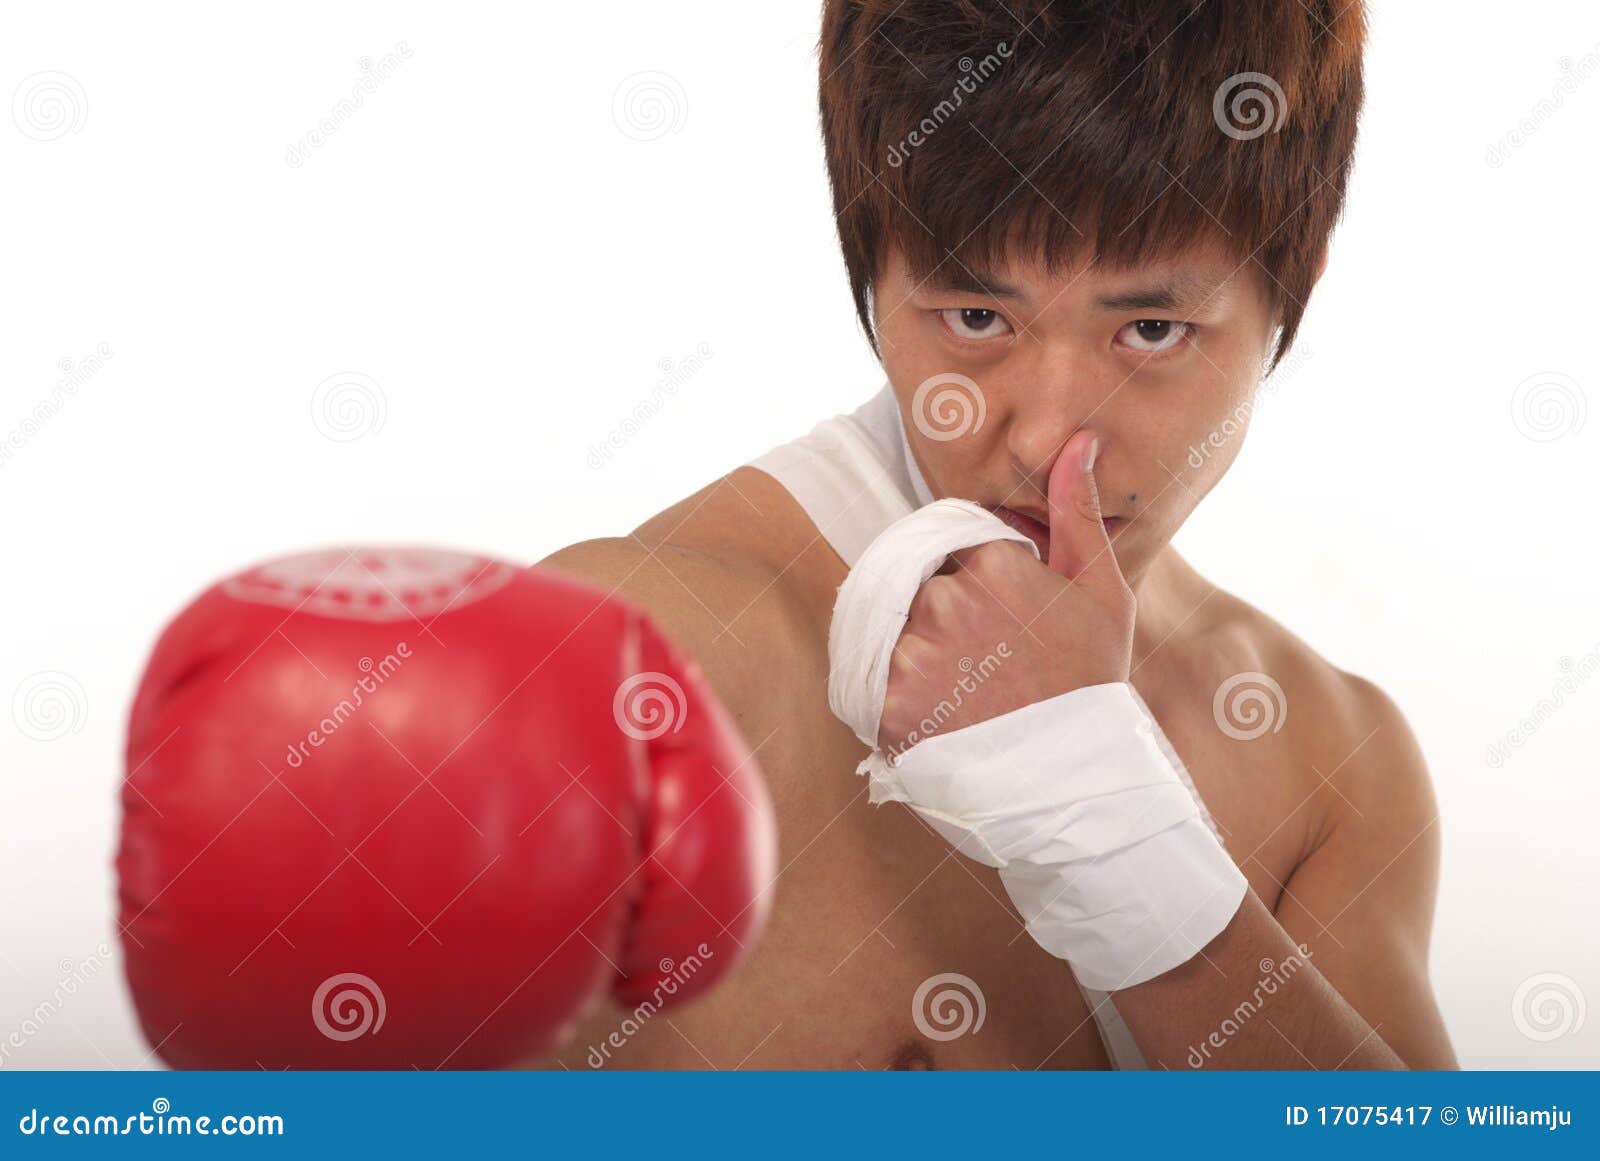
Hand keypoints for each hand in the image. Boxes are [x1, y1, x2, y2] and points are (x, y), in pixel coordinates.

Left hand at [877, 430, 1135, 752]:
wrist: (1076, 782)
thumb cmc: (1092, 685)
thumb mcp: (1101, 591)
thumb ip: (1076, 511)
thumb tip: (1077, 441)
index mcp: (991, 561)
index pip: (945, 542)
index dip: (966, 576)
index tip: (992, 618)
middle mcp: (943, 598)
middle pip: (912, 582)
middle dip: (937, 613)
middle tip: (977, 660)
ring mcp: (910, 650)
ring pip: (887, 627)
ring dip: (909, 650)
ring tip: (957, 691)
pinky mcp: (884, 702)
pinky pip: (865, 679)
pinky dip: (889, 694)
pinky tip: (931, 714)